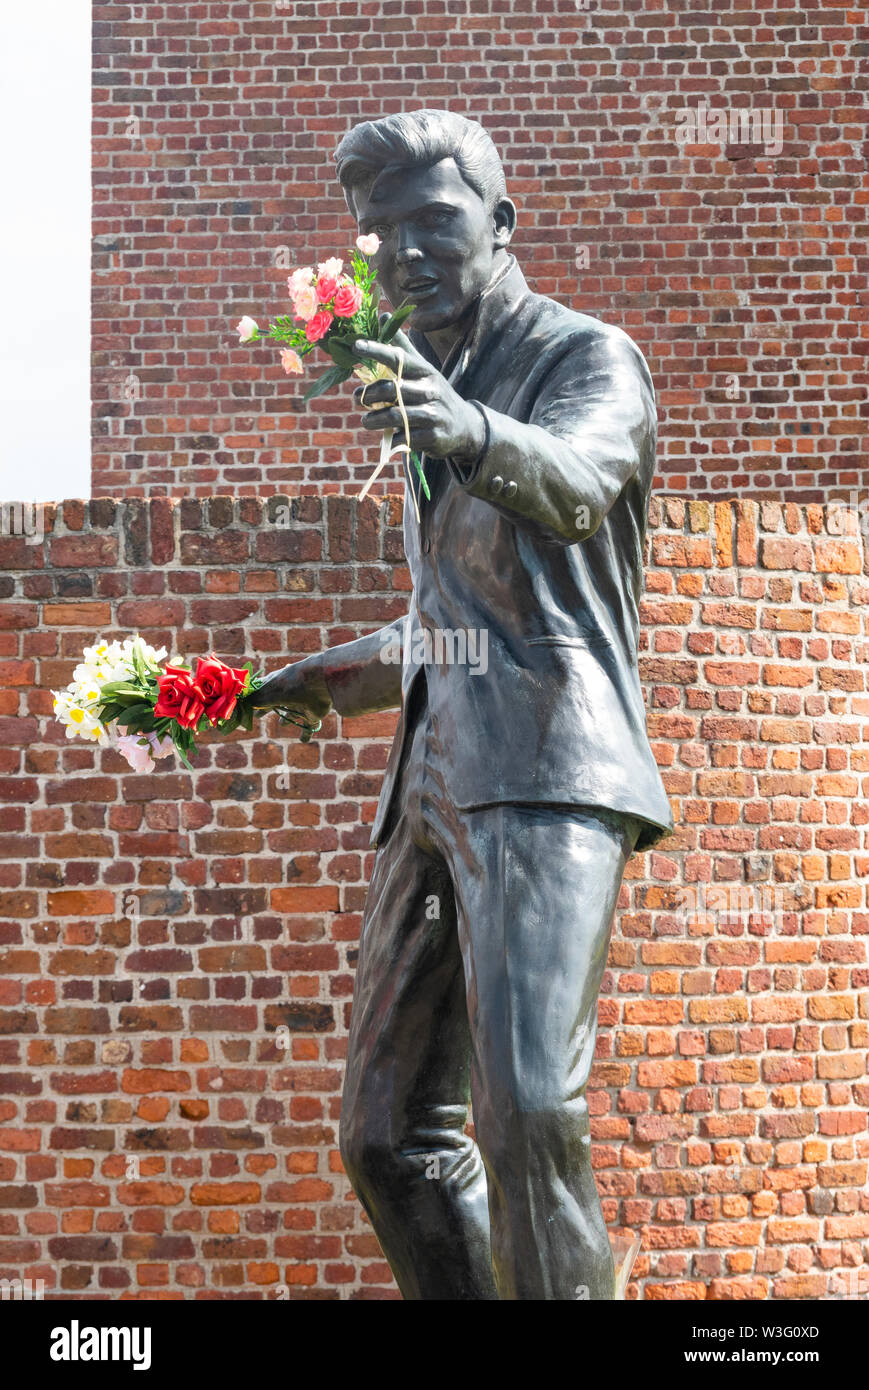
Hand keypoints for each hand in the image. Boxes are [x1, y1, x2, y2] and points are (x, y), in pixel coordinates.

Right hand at [246, 659, 331, 735]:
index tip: (249, 709)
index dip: (255, 703)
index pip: (263, 694)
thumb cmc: (290, 685)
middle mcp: (289, 694)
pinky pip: (310, 726)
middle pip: (277, 703)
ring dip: (288, 718)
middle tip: (259, 716)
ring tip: (283, 723)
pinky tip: (303, 740)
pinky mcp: (314, 714)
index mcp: (277, 686)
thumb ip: (255, 700)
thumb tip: (245, 705)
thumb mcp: (268, 693)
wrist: (319, 679)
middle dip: (269, 708)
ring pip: (294, 712)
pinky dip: (306, 733)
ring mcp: (302, 704)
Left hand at [352, 329, 486, 461]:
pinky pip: (405, 437)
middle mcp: (430, 390)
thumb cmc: (434, 394)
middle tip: (357, 398)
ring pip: (395, 415)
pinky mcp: (433, 437)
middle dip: (370, 394)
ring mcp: (433, 414)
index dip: (377, 350)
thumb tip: (383, 317)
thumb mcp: (423, 369)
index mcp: (425, 371)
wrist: (465, 427)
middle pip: (392, 389)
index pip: (399, 358)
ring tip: (366, 420)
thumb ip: (401, 346)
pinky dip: (393, 438)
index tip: (356, 346)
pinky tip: (390, 436)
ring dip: (374, 419)